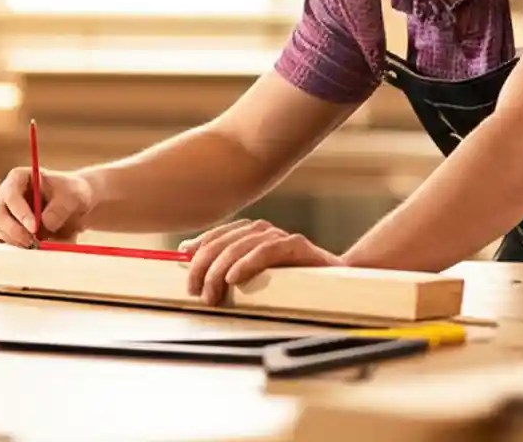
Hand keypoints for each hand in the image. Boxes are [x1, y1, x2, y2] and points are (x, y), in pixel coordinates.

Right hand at [0, 167, 95, 247]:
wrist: (75, 207)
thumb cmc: (72, 194)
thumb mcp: (73, 196)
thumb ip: (60, 208)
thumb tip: (45, 223)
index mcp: (18, 178)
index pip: (11, 194)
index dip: (20, 211)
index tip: (34, 227)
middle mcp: (7, 195)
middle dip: (15, 231)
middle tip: (33, 243)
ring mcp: (7, 214)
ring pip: (4, 232)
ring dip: (20, 242)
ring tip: (42, 245)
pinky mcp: (12, 230)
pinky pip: (12, 242)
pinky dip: (24, 248)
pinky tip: (41, 248)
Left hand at [179, 219, 342, 305]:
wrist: (336, 286)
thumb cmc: (291, 283)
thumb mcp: (251, 275)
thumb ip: (223, 263)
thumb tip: (186, 252)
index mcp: (252, 234)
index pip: (217, 235)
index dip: (198, 251)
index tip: (186, 271)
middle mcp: (265, 230)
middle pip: (225, 240)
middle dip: (204, 265)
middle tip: (195, 290)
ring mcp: (281, 237)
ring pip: (242, 245)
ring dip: (220, 270)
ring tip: (211, 292)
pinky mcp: (298, 246)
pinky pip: (267, 250)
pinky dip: (247, 263)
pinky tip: (233, 278)